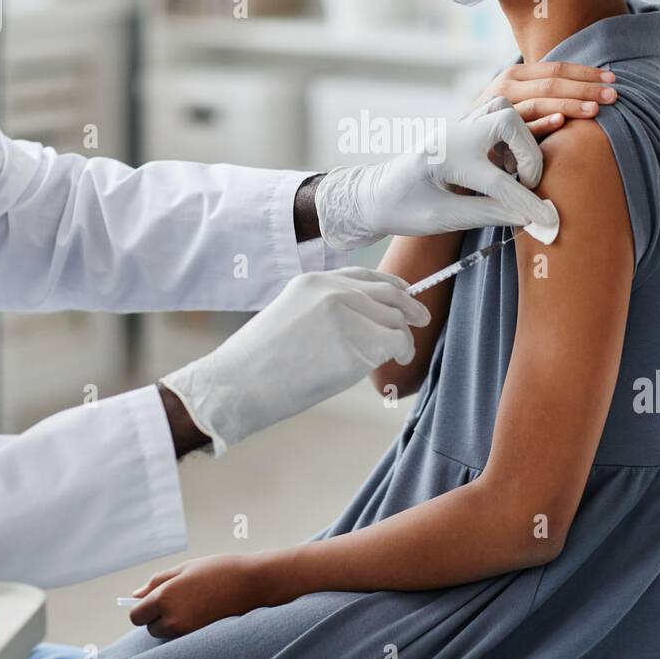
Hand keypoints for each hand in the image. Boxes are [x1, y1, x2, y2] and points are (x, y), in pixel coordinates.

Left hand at [129, 554, 279, 637]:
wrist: (253, 584)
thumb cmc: (219, 570)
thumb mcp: (185, 568)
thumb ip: (157, 581)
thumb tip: (135, 595)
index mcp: (165, 597)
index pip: (136, 615)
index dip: (142, 608)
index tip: (152, 601)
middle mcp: (173, 619)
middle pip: (150, 627)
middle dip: (158, 616)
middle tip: (179, 599)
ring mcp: (187, 632)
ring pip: (166, 634)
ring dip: (171, 623)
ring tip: (193, 605)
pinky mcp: (200, 640)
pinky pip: (182, 639)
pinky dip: (186, 629)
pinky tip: (202, 613)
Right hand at [162, 268, 429, 454]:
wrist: (237, 383)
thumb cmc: (257, 362)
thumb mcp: (289, 315)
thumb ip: (325, 310)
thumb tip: (361, 322)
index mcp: (314, 281)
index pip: (364, 275)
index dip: (390, 284)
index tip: (404, 293)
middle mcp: (333, 291)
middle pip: (388, 293)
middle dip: (408, 306)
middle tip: (421, 318)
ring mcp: (347, 315)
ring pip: (396, 320)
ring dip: (402, 337)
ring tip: (399, 353)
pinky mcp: (357, 344)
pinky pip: (396, 343)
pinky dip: (401, 353)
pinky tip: (395, 362)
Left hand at [314, 96, 557, 249]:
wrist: (373, 194)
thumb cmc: (401, 209)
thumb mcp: (441, 219)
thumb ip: (486, 214)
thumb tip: (527, 216)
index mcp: (444, 158)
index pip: (497, 181)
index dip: (527, 202)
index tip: (547, 220)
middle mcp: (453, 134)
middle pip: (506, 119)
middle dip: (528, 153)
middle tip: (528, 185)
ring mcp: (457, 127)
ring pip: (503, 110)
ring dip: (520, 140)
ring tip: (517, 173)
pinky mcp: (461, 129)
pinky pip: (496, 117)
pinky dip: (511, 138)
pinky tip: (504, 165)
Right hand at [478, 62, 616, 137]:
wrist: (463, 142)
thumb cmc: (501, 119)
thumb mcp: (519, 97)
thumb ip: (544, 89)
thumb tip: (589, 84)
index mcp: (516, 74)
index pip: (557, 68)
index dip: (586, 72)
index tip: (612, 78)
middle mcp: (507, 86)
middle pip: (553, 83)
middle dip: (586, 88)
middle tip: (613, 95)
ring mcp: (500, 108)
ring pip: (540, 102)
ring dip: (569, 104)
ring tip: (595, 109)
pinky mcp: (496, 131)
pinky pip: (522, 127)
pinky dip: (541, 123)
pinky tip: (561, 122)